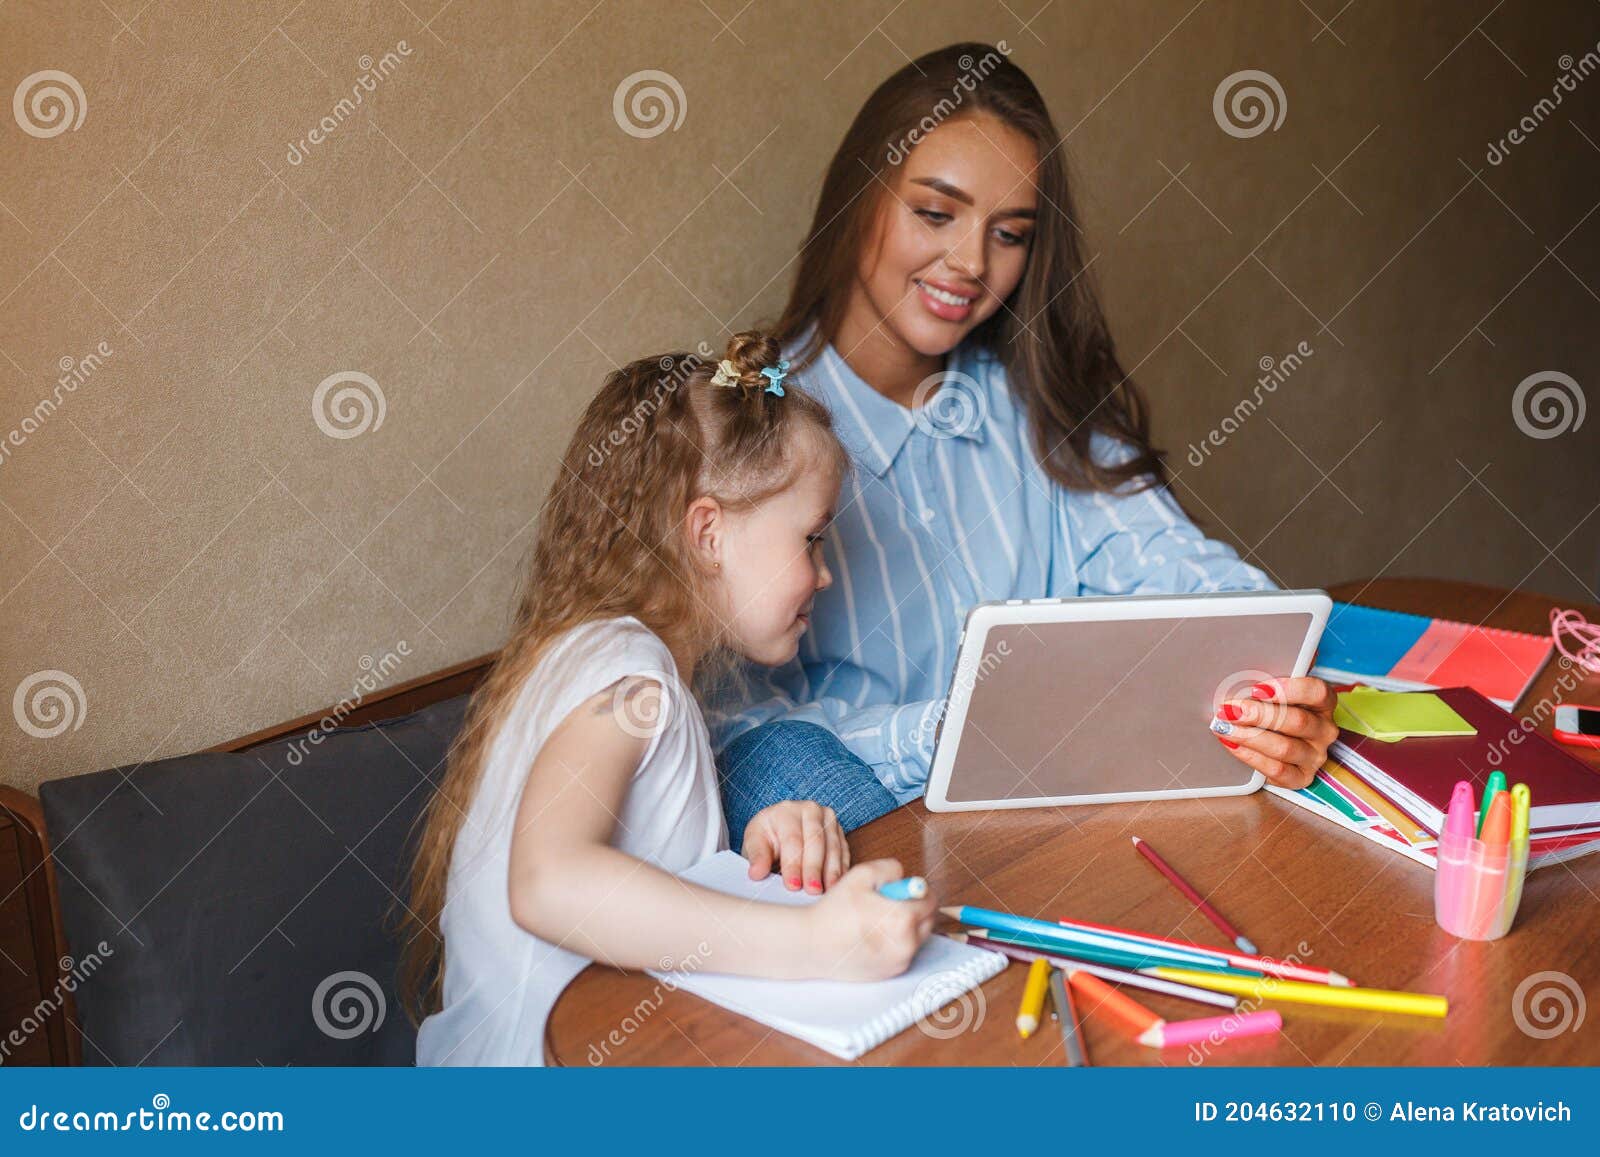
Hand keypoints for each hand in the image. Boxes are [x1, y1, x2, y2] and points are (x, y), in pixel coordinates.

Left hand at [743, 801, 849, 893]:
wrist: (780, 830)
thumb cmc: (767, 837)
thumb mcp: (755, 843)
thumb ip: (757, 857)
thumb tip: (757, 873)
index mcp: (786, 810)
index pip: (792, 839)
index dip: (793, 864)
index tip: (792, 885)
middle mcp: (810, 810)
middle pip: (816, 841)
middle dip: (813, 869)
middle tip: (812, 891)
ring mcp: (828, 820)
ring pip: (833, 847)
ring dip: (831, 872)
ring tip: (827, 892)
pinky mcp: (840, 833)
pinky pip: (844, 852)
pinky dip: (841, 870)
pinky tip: (836, 886)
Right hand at [804, 859, 936, 980]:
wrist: (811, 945)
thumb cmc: (833, 911)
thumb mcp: (861, 875)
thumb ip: (890, 869)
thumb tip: (905, 877)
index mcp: (903, 919)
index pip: (930, 901)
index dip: (918, 890)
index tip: (903, 889)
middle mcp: (907, 944)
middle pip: (928, 920)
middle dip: (914, 908)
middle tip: (889, 903)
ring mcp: (900, 962)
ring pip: (918, 937)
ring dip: (907, 926)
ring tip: (878, 920)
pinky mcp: (891, 973)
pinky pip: (904, 952)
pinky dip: (896, 942)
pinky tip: (874, 936)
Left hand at [1212, 676, 1338, 789]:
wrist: (1270, 739)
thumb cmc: (1272, 706)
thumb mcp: (1275, 686)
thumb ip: (1275, 668)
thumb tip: (1267, 646)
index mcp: (1323, 703)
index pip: (1317, 692)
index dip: (1288, 690)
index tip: (1258, 688)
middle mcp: (1324, 730)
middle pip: (1297, 721)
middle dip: (1259, 715)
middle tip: (1230, 709)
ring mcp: (1315, 756)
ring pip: (1285, 748)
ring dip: (1250, 736)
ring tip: (1224, 727)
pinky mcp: (1301, 777)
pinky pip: (1277, 770)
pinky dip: (1251, 757)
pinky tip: (1232, 744)